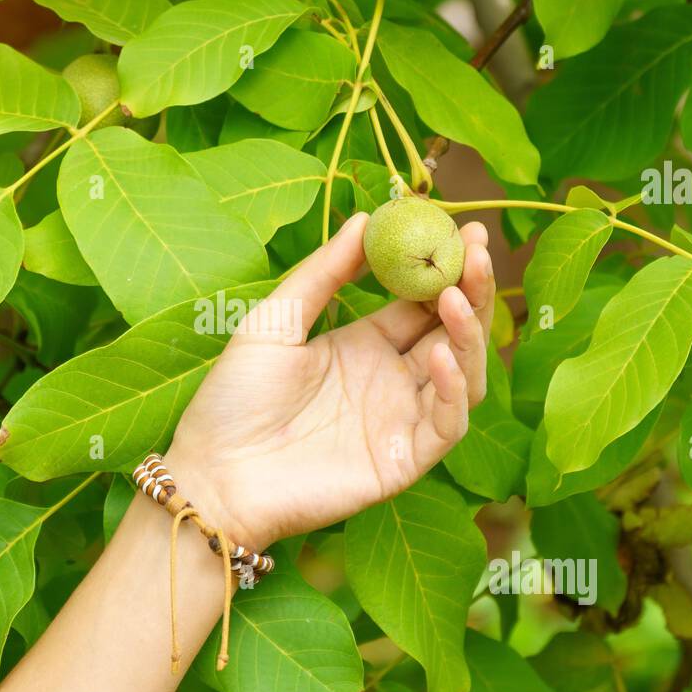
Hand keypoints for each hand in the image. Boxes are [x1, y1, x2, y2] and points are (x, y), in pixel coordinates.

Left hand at [167, 211, 494, 551]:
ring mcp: (400, 421)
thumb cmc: (232, 400)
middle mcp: (391, 380)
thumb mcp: (274, 322)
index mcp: (364, 345)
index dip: (446, 267)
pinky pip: (446, 424)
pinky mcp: (402, 461)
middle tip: (478, 252)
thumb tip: (365, 216)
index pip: (422, 302)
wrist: (214, 475)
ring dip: (470, 335)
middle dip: (472, 290)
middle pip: (452, 333)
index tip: (464, 229)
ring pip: (462, 375)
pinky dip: (453, 390)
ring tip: (457, 296)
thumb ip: (322, 273)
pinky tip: (440, 354)